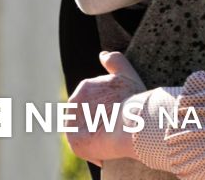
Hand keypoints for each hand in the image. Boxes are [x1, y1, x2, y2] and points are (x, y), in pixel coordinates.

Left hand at [65, 51, 146, 165]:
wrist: (132, 124)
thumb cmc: (132, 98)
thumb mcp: (126, 73)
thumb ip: (114, 60)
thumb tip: (103, 54)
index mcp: (85, 87)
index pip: (94, 98)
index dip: (108, 105)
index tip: (121, 111)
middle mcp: (73, 103)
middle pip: (87, 113)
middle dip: (99, 118)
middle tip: (118, 125)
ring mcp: (72, 124)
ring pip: (84, 129)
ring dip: (95, 134)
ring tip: (114, 138)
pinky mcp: (75, 142)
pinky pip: (85, 147)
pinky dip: (95, 149)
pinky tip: (109, 149)